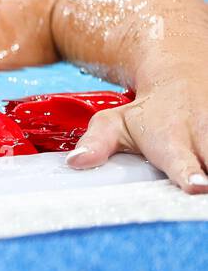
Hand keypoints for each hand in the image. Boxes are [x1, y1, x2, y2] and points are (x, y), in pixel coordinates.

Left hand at [66, 70, 207, 193]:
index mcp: (171, 138)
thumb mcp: (115, 123)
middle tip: (207, 189)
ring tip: (207, 194)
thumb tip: (76, 162)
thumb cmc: (146, 112)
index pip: (181, 161)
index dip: (189, 174)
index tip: (196, 186)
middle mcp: (205, 136)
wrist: (185, 75)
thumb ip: (97, 143)